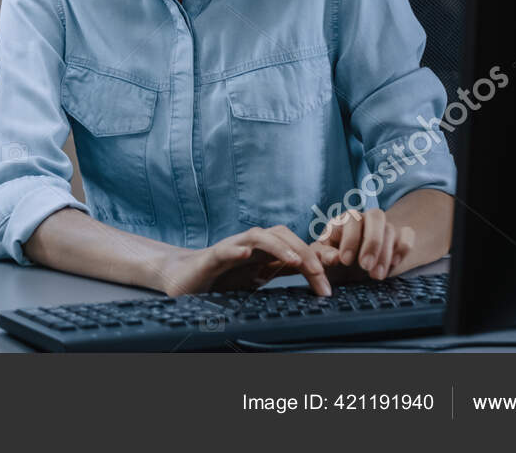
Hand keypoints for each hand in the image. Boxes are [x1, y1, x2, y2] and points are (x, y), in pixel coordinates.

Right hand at [154, 225, 331, 297]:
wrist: (185, 278)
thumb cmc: (221, 277)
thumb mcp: (256, 277)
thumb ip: (279, 271)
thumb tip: (313, 275)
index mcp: (262, 251)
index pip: (293, 246)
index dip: (314, 258)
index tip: (330, 281)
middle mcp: (249, 245)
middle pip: (281, 235)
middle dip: (304, 252)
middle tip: (321, 274)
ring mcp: (230, 248)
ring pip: (258, 236)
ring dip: (278, 247)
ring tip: (294, 261)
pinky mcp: (210, 258)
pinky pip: (224, 250)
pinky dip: (236, 250)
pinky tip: (246, 255)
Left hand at [311, 207, 414, 282]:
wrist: (352, 266)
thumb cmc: (335, 260)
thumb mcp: (324, 258)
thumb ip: (324, 255)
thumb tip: (333, 258)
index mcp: (344, 220)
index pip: (350, 220)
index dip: (349, 240)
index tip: (345, 261)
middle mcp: (365, 219)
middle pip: (376, 216)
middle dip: (372, 242)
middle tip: (365, 266)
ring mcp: (383, 227)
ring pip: (390, 229)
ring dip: (385, 253)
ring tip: (376, 276)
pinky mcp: (399, 236)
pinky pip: (408, 234)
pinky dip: (404, 248)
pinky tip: (394, 263)